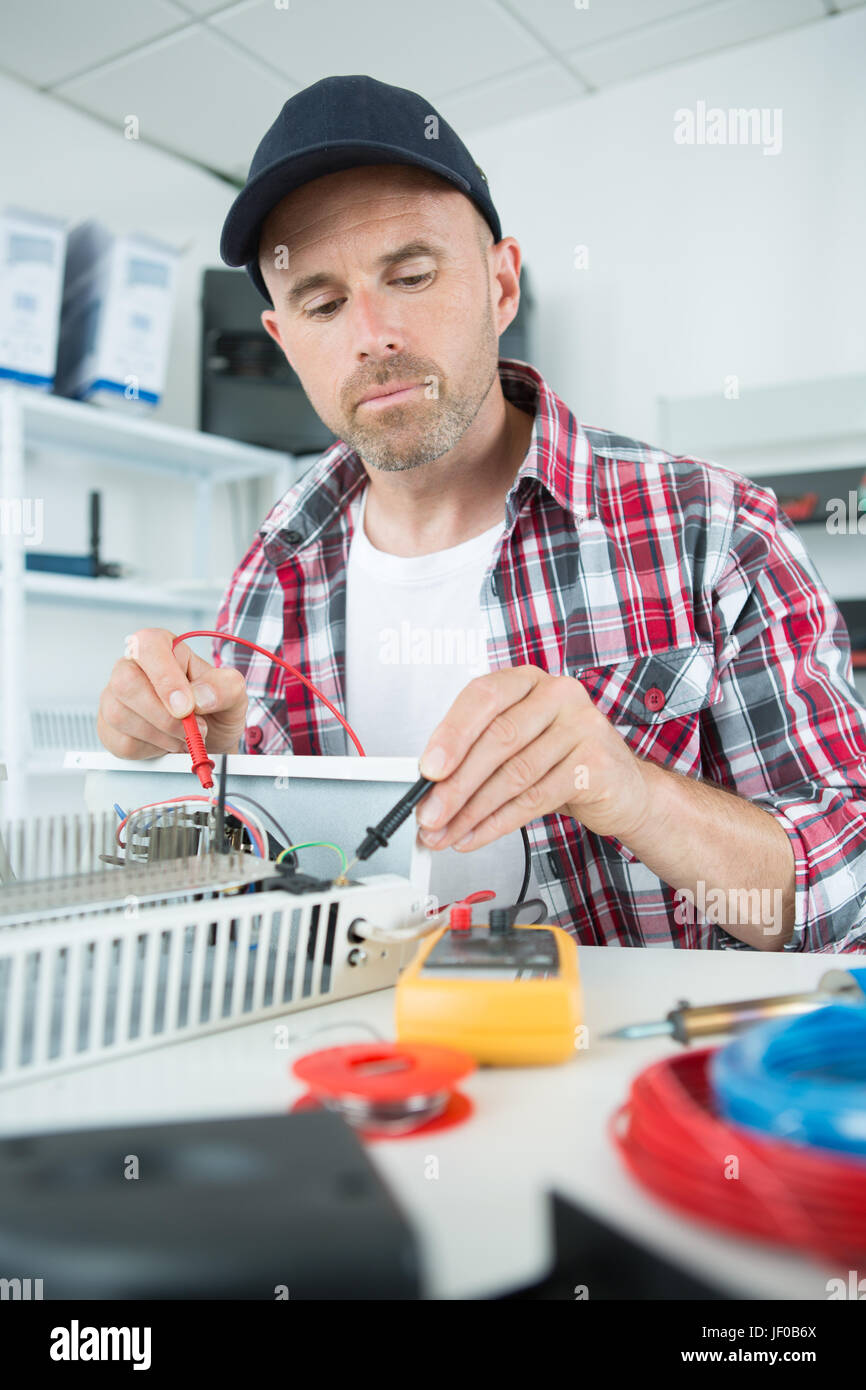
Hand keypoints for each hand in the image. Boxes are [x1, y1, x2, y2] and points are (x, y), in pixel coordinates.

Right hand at [97, 627, 247, 759]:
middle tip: (191, 729)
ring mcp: (115, 697)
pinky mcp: (110, 727)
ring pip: (120, 715)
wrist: (209, 742)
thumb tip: (198, 697)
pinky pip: (122, 742)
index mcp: (162, 647)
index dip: (165, 676)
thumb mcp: (234, 694)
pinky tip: (167, 744)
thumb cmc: (216, 709)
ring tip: (184, 737)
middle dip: (163, 716)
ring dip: (161, 736)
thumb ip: (223, 687)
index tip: (186, 706)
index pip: (148, 645)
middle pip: (126, 683)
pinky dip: (152, 750)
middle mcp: (132, 667)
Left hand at [414, 665, 650, 851]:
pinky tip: (477, 834)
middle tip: (430, 813)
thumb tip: (429, 785)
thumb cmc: (562, 759)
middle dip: (456, 785)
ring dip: (473, 811)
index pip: (482, 697)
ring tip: (448, 831)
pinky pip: (536, 799)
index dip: (450, 734)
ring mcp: (582, 726)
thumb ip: (475, 753)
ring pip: (514, 774)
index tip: (427, 769)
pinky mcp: (595, 764)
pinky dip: (499, 822)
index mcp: (528, 680)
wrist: (621, 787)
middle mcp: (557, 694)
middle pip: (497, 739)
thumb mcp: (518, 744)